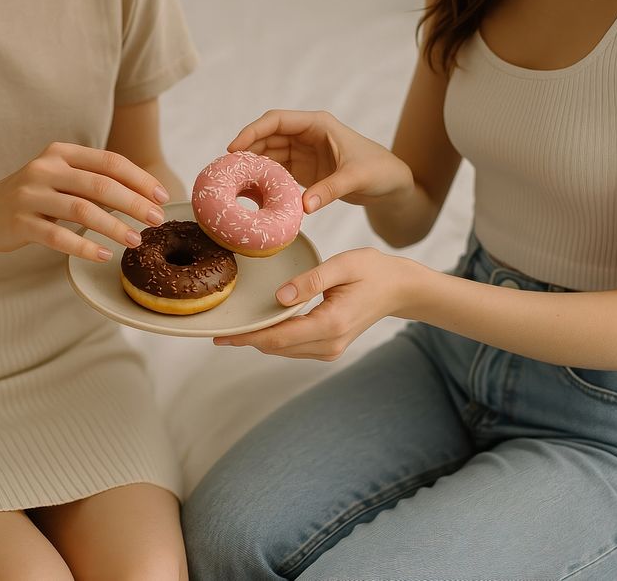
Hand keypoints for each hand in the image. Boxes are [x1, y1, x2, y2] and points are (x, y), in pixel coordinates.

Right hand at [0, 142, 169, 261]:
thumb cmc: (33, 199)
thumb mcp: (61, 180)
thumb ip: (94, 182)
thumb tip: (144, 196)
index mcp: (61, 153)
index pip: (110, 161)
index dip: (139, 179)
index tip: (162, 196)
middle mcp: (45, 168)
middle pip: (100, 184)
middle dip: (134, 203)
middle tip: (156, 220)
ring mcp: (30, 194)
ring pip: (81, 209)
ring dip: (114, 226)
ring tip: (135, 240)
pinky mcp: (19, 222)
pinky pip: (57, 236)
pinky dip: (83, 246)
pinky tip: (103, 254)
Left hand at [214, 248, 415, 359]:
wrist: (399, 288)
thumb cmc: (373, 271)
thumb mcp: (343, 266)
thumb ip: (311, 281)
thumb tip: (280, 296)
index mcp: (332, 323)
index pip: (280, 336)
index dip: (248, 338)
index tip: (222, 336)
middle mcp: (330, 343)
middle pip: (277, 347)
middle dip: (247, 340)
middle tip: (217, 331)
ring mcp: (330, 349)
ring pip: (283, 350)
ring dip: (259, 340)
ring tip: (233, 329)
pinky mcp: (329, 347)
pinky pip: (294, 347)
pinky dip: (274, 339)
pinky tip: (259, 326)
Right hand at [228, 110, 412, 212]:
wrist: (391, 185)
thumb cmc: (380, 171)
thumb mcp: (357, 178)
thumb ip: (330, 190)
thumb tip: (304, 206)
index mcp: (317, 125)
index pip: (277, 121)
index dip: (253, 131)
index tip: (234, 148)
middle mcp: (306, 135)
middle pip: (267, 136)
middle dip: (246, 150)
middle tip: (226, 170)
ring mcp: (303, 152)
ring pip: (268, 153)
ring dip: (252, 165)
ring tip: (233, 181)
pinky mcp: (302, 170)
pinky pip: (276, 170)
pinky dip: (262, 178)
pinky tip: (250, 190)